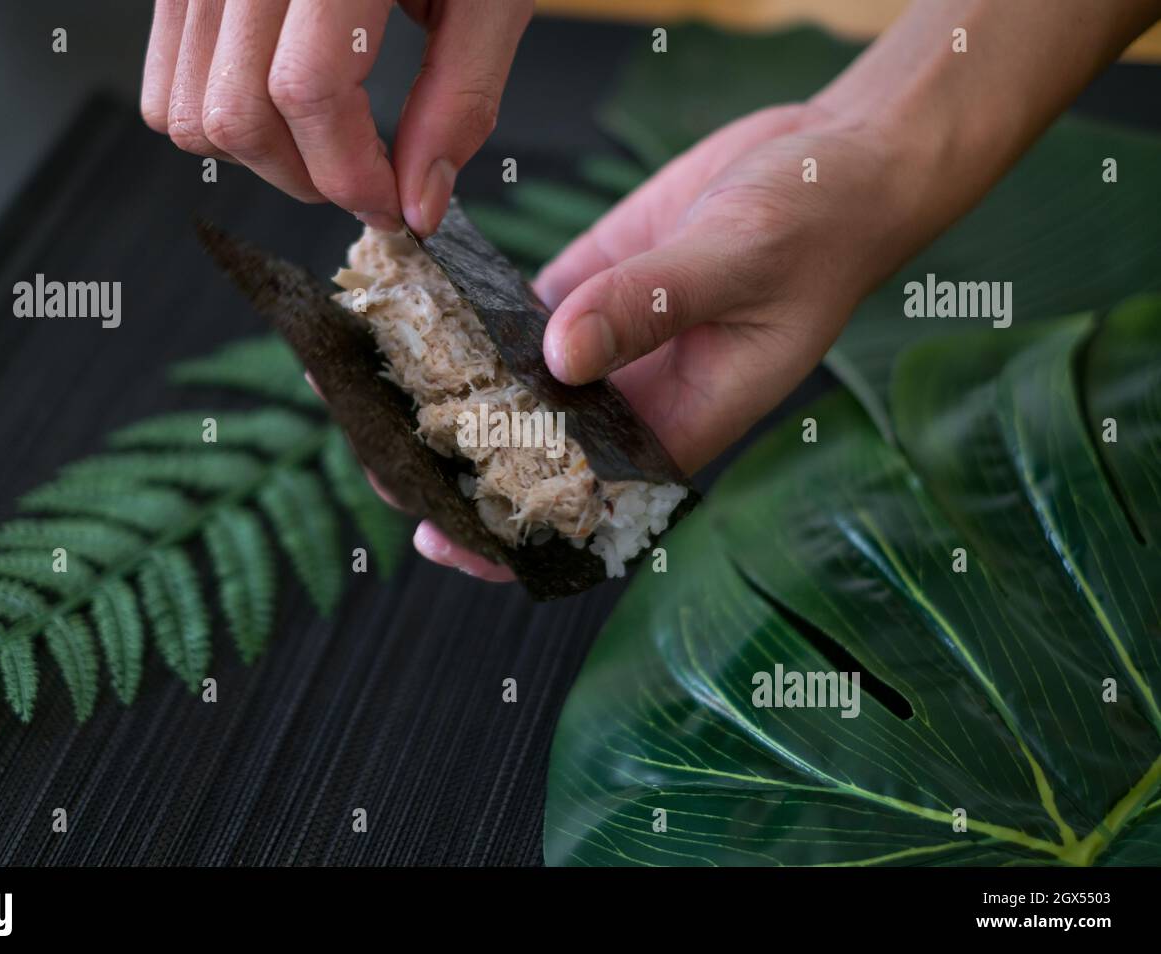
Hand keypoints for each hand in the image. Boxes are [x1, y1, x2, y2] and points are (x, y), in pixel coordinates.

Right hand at [140, 0, 532, 233]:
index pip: (306, 89)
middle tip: (367, 181)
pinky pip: (167, 82)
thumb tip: (418, 204)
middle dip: (308, 179)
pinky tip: (287, 112)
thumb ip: (458, 101)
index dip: (350, 173)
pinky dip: (222, 122)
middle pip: (236, 114)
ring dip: (264, 160)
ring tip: (329, 144)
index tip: (393, 205)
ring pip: (188, 112)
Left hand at [418, 101, 934, 579]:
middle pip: (536, 457)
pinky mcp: (586, 292)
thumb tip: (561, 353)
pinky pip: (516, 320)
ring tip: (375, 398)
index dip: (523, 533)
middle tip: (383, 458)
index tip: (452, 539)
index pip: (592, 505)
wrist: (830, 162)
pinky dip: (469, 320)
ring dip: (455, 397)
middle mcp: (634, 399)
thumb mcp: (737, 261)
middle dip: (463, 469)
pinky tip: (414, 315)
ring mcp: (605, 346)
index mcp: (682, 425)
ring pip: (516, 392)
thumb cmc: (817, 225)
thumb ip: (652, 305)